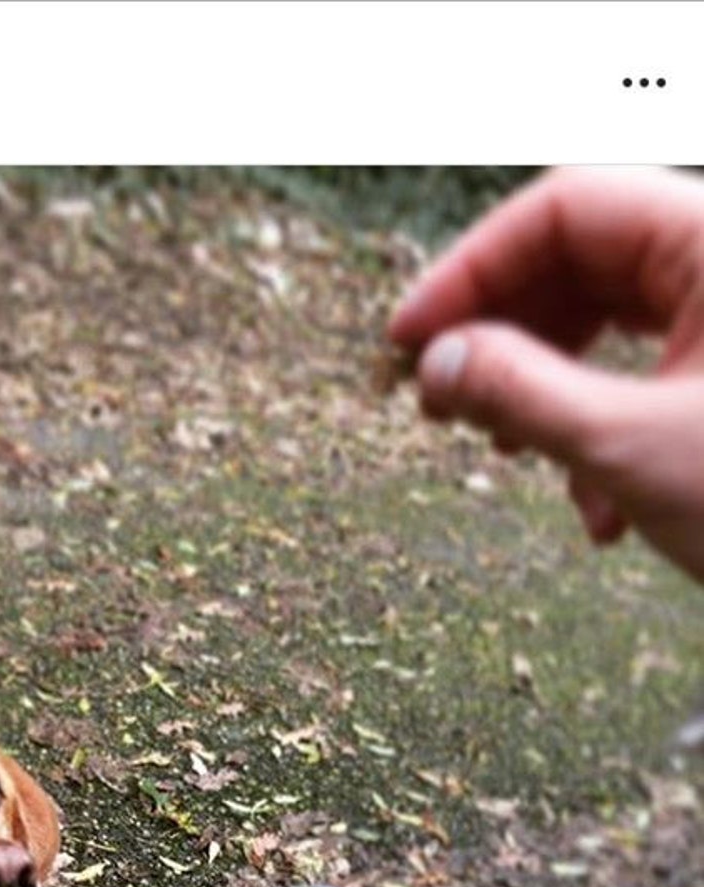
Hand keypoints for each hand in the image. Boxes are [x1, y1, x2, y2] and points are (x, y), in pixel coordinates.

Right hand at [389, 165, 703, 580]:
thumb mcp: (631, 447)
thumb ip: (521, 392)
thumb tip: (436, 364)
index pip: (563, 208)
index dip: (471, 269)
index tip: (410, 340)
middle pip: (578, 261)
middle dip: (503, 334)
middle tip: (440, 401)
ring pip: (604, 322)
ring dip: (543, 390)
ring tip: (505, 452)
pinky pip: (642, 373)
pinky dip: (598, 432)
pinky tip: (598, 512)